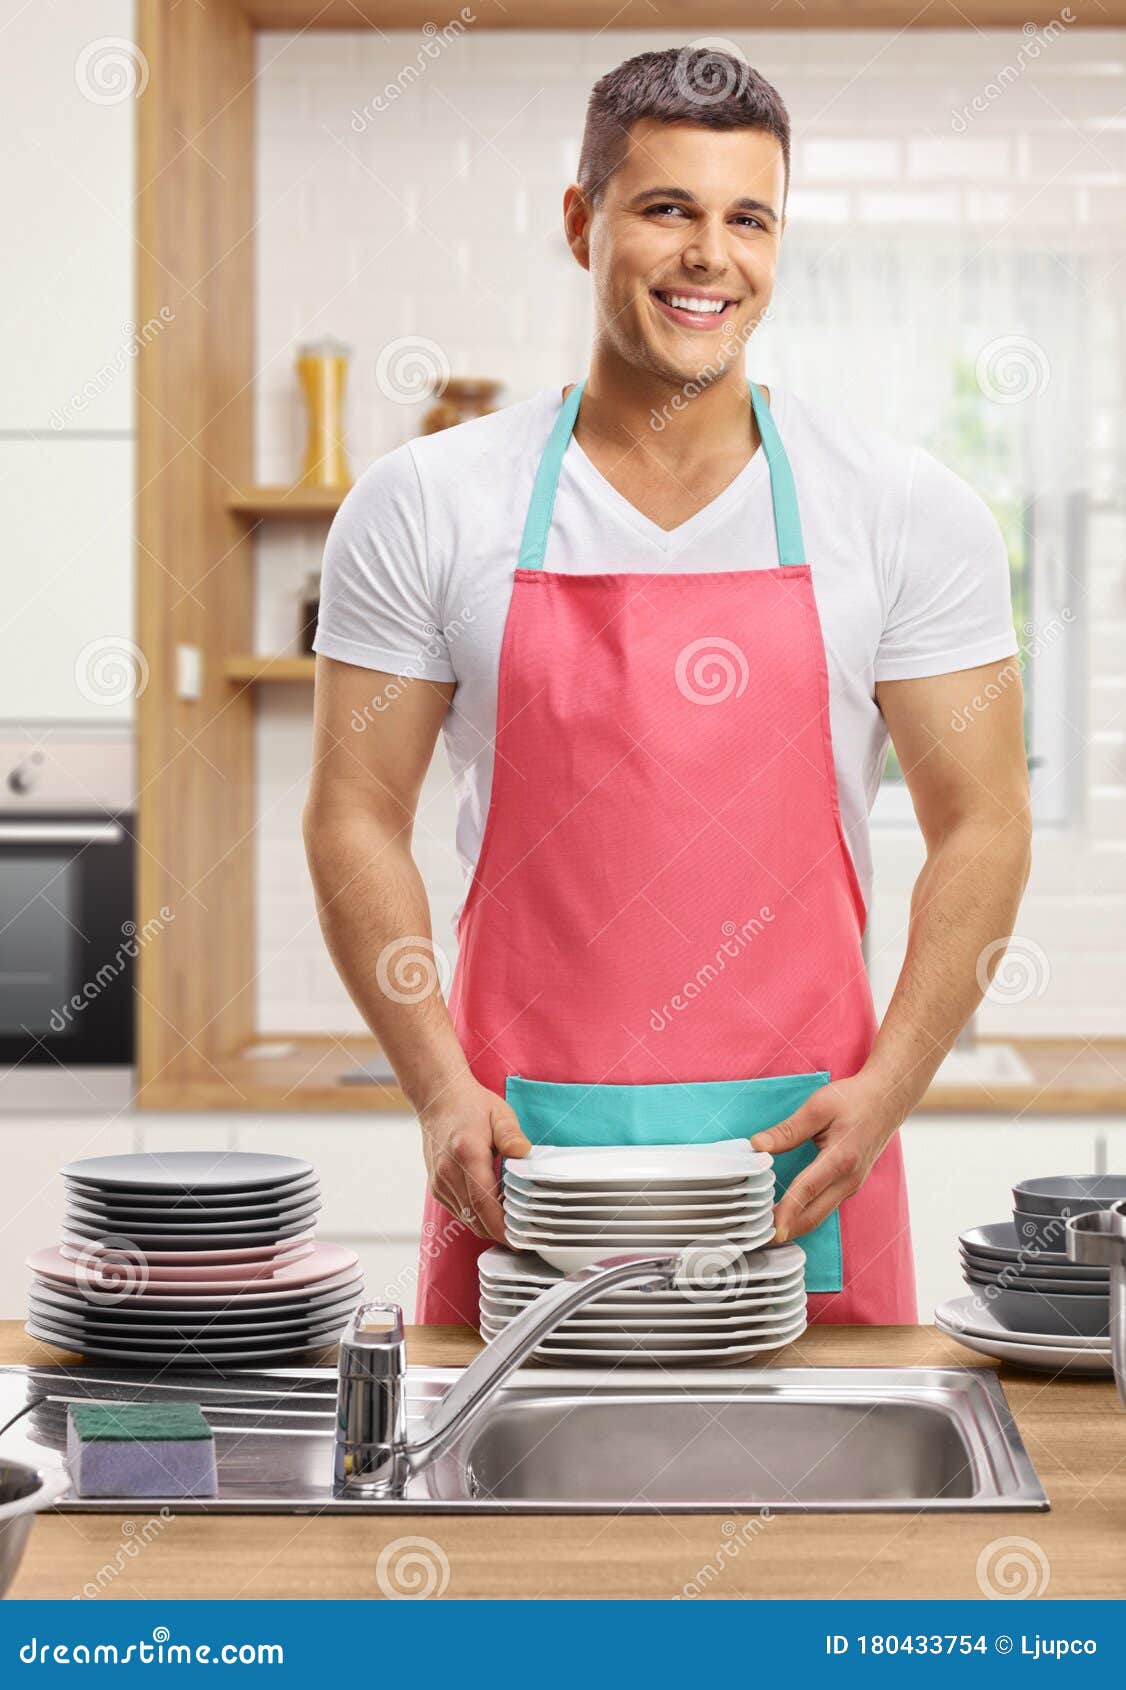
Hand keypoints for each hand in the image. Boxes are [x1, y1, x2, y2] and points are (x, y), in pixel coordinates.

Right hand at [417, 1075, 530, 1240]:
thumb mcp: (500, 1114)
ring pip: (466, 1218)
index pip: (483, 1202)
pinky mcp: (437, 1187)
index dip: (501, 1227)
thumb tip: (523, 1153)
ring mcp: (439, 1181)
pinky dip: (476, 1217)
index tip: (518, 1240)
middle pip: (475, 1217)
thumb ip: (512, 1136)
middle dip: (499, 1233)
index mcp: (467, 1154)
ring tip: (511, 1226)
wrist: (439, 1099)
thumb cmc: (470, 1106)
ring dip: (488, 1226)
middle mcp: (449, 1172)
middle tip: (523, 1239)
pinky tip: (493, 1212)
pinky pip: (459, 1212)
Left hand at [749, 1072, 907, 1241]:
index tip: (771, 1229)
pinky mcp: (851, 1183)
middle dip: (787, 1228)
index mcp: (841, 1158)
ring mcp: (852, 1184)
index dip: (787, 1211)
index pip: (807, 1191)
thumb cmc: (855, 1099)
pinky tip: (788, 1215)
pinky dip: (806, 1215)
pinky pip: (826, 1206)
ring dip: (796, 1224)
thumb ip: (788, 1130)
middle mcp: (849, 1178)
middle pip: (814, 1214)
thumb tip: (758, 1146)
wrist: (888, 1099)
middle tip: (760, 1236)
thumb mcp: (818, 1107)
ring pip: (821, 1214)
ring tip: (768, 1229)